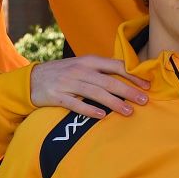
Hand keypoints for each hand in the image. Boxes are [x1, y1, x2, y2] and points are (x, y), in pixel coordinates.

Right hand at [29, 56, 150, 118]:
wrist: (31, 80)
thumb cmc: (63, 73)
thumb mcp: (82, 65)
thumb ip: (101, 70)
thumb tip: (129, 75)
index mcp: (88, 61)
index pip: (115, 66)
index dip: (133, 75)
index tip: (147, 85)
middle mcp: (79, 70)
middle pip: (108, 81)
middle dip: (128, 91)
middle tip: (144, 101)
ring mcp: (68, 83)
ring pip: (95, 93)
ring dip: (114, 103)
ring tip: (129, 111)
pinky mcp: (57, 96)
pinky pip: (75, 104)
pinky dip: (89, 110)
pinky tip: (101, 116)